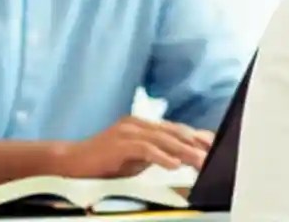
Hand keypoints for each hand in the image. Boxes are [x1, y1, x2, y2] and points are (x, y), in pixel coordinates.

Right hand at [49, 117, 214, 178]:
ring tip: (200, 163)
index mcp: (147, 125)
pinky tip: (173, 165)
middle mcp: (140, 124)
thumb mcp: (138, 157)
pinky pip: (145, 149)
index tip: (218, 149)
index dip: (200, 139)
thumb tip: (186, 158)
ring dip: (185, 152)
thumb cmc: (105, 162)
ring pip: (165, 140)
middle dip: (198, 146)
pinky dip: (162, 157)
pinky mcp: (118, 143)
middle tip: (215, 158)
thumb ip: (161, 153)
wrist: (70, 163)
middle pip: (176, 133)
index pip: (180, 130)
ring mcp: (129, 131)